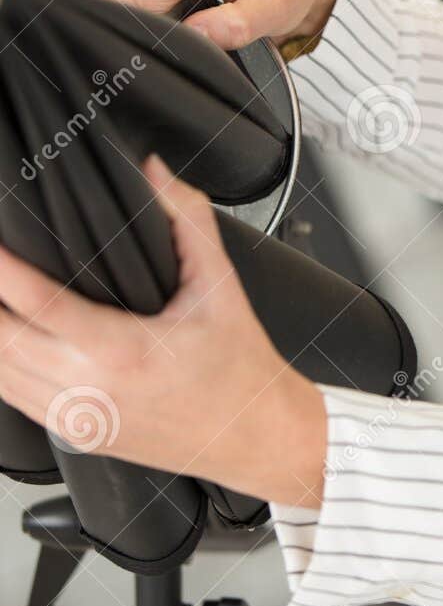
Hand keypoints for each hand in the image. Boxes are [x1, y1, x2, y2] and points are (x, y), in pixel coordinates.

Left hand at [0, 155, 326, 508]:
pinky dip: (1, 364)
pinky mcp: (75, 435)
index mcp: (124, 352)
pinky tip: (8, 335)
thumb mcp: (220, 283)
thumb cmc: (239, 366)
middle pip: (1, 343)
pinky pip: (14, 399)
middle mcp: (91, 392)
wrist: (255, 436)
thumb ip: (187, 217)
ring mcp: (78, 419)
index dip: (4, 270)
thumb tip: (153, 169)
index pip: (39, 304)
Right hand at [92, 0, 342, 52]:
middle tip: (185, 29)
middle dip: (144, 15)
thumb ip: (237, 25)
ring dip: (137, 9)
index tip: (189, 28)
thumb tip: (193, 37)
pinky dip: (134, 0)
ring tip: (180, 17)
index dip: (155, 13)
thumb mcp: (276, 8)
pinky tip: (165, 7)